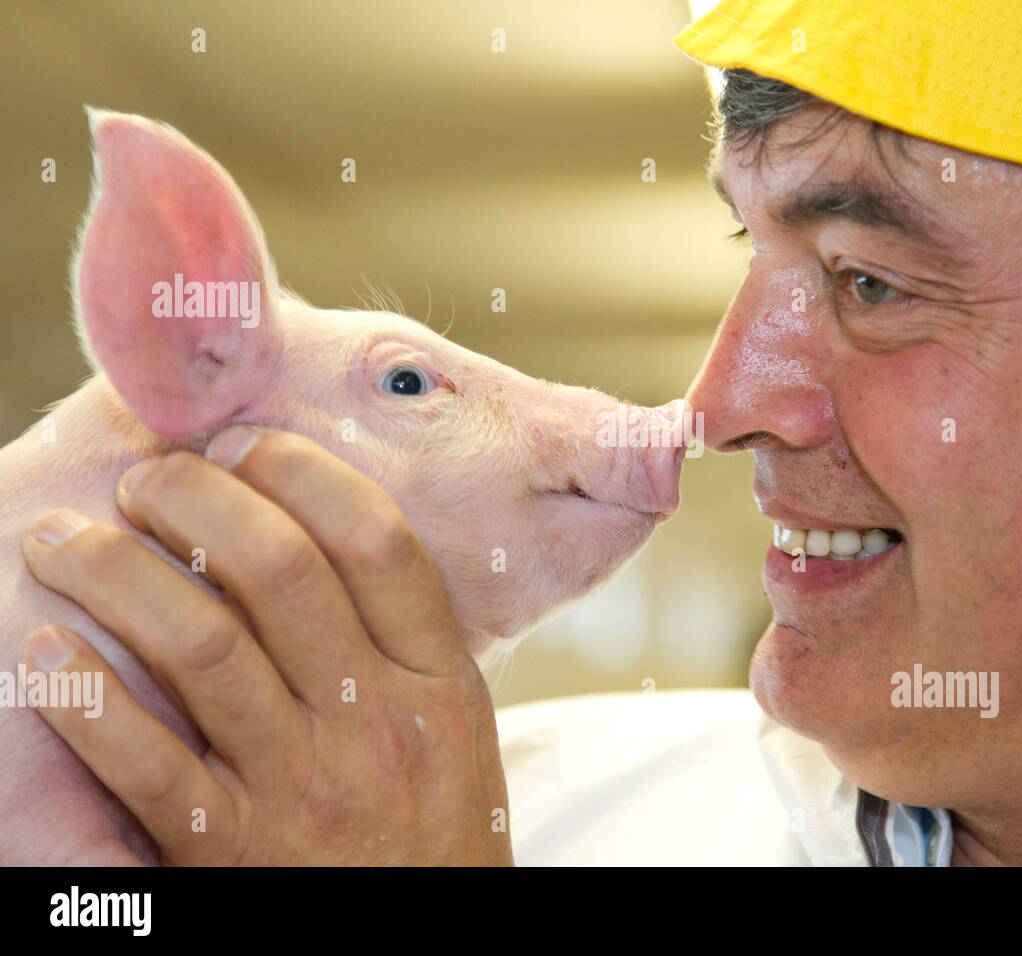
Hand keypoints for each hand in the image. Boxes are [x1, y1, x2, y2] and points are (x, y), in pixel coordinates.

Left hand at [19, 426, 512, 864]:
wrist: (423, 953)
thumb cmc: (433, 839)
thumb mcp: (456, 735)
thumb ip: (403, 647)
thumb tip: (306, 537)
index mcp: (442, 684)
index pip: (377, 541)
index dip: (299, 470)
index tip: (241, 442)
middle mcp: (376, 724)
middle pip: (278, 569)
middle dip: (193, 498)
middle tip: (143, 480)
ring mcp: (302, 790)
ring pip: (199, 645)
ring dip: (114, 574)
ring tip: (64, 541)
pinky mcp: (227, 855)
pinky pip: (144, 763)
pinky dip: (85, 700)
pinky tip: (51, 655)